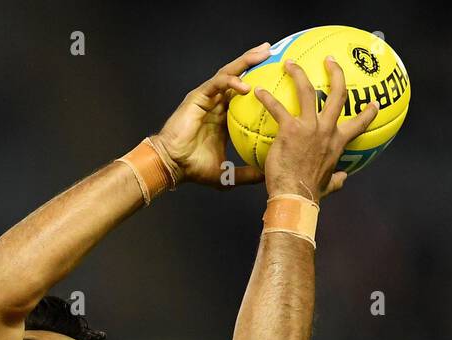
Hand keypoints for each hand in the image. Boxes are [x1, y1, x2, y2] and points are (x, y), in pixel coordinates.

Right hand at [151, 43, 272, 189]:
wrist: (173, 165)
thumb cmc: (195, 169)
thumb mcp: (227, 175)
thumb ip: (247, 174)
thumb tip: (267, 177)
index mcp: (224, 117)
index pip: (244, 95)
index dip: (260, 84)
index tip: (278, 79)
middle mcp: (216, 103)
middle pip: (238, 76)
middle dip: (255, 61)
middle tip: (272, 51)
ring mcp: (207, 98)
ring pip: (229, 73)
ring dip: (246, 61)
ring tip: (263, 53)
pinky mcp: (198, 97)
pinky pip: (217, 83)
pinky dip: (231, 81)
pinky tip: (245, 86)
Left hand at [253, 56, 379, 200]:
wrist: (296, 197)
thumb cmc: (310, 193)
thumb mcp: (329, 185)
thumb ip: (336, 179)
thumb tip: (343, 178)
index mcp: (338, 142)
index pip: (359, 123)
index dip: (369, 111)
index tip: (374, 102)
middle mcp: (327, 130)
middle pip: (338, 94)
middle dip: (336, 73)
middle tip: (330, 61)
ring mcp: (310, 128)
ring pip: (308, 91)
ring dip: (298, 74)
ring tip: (290, 63)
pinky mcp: (290, 130)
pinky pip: (278, 107)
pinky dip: (267, 98)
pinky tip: (259, 91)